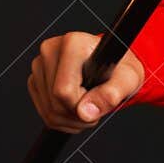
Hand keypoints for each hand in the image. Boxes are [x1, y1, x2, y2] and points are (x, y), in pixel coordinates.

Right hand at [27, 32, 145, 133]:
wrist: (113, 67)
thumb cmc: (121, 69)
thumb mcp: (128, 79)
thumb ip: (111, 94)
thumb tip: (86, 112)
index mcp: (73, 43)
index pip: (64, 91)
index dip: (82, 105)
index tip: (98, 98)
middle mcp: (51, 49)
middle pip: (54, 103)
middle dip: (78, 115)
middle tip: (97, 106)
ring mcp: (39, 65)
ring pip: (48, 111)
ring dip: (71, 119)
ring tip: (89, 106)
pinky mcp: (35, 79)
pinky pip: (43, 112)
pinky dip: (62, 119)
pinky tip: (77, 107)